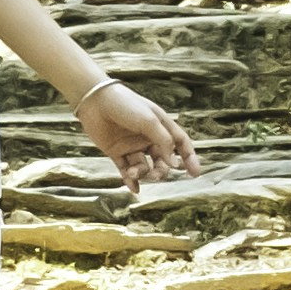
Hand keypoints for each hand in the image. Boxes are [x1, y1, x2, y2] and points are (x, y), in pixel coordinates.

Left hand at [74, 72, 201, 185]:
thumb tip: (175, 165)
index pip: (180, 144)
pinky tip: (134, 188)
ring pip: (144, 167)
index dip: (189, 158)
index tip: (195, 173)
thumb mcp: (150, 121)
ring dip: (142, 173)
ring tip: (133, 173)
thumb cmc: (126, 106)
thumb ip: (164, 142)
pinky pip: (126, 170)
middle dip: (161, 171)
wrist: (95, 101)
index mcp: (160, 126)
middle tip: (156, 175)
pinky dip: (130, 180)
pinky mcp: (116, 152)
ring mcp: (132, 145)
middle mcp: (147, 137)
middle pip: (162, 161)